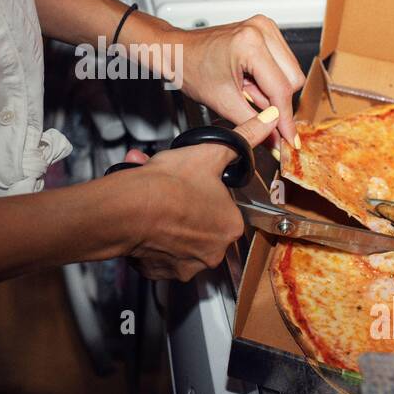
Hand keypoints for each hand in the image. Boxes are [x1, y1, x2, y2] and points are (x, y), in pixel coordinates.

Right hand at [120, 108, 279, 280]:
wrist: (127, 208)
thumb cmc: (167, 184)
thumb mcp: (210, 151)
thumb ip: (243, 138)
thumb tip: (266, 122)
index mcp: (230, 226)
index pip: (224, 207)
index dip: (207, 191)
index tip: (192, 183)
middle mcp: (212, 252)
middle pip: (202, 225)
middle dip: (186, 206)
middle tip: (170, 189)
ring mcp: (185, 266)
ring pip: (179, 239)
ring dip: (167, 221)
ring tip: (154, 199)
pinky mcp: (158, 271)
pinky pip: (158, 254)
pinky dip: (151, 239)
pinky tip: (144, 219)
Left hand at [165, 15, 305, 147]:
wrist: (177, 52)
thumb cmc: (190, 69)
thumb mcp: (223, 102)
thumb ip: (254, 123)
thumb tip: (276, 140)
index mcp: (250, 44)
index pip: (281, 88)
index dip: (285, 118)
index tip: (290, 138)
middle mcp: (262, 30)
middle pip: (293, 79)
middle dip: (278, 102)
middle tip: (256, 110)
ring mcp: (265, 27)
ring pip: (292, 71)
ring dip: (275, 90)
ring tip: (248, 92)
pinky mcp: (266, 30)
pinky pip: (284, 63)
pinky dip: (271, 79)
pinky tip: (252, 83)